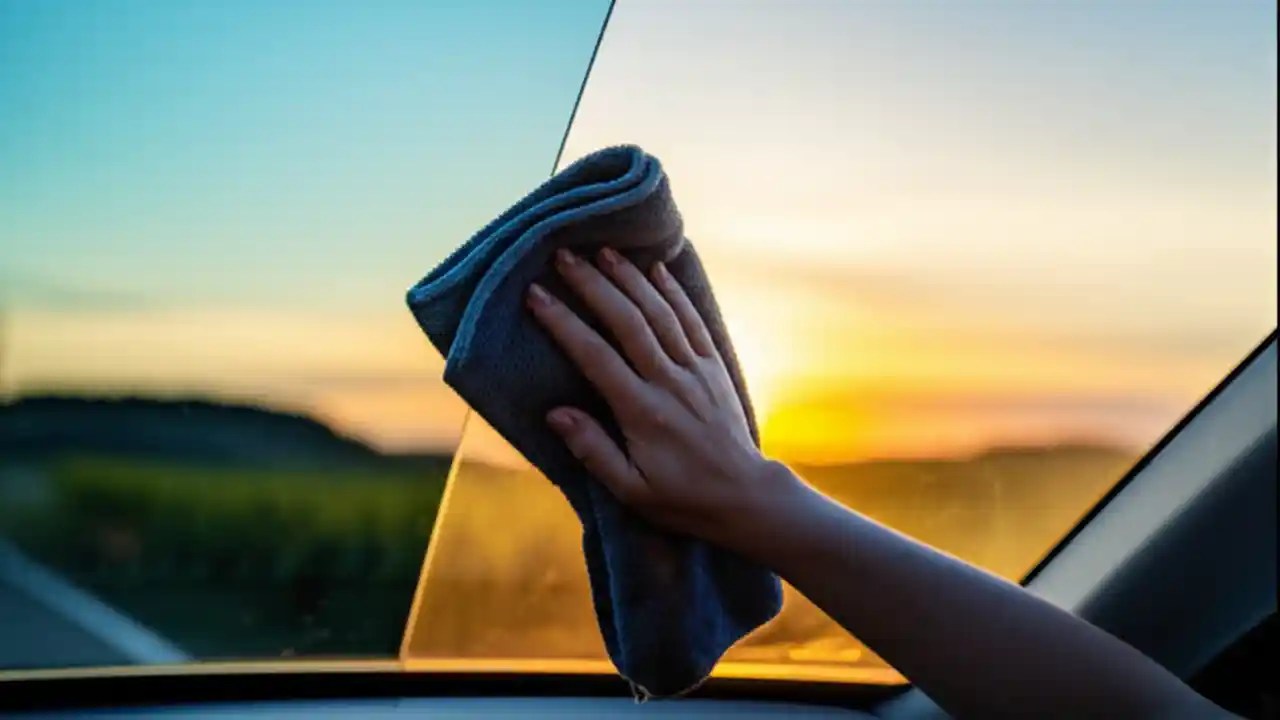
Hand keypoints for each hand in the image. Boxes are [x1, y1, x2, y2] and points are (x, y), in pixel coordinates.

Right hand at [525, 247, 795, 548]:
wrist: (744, 496)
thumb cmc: (680, 498)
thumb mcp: (629, 489)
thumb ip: (592, 449)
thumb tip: (555, 412)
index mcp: (642, 411)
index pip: (595, 356)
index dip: (563, 322)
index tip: (536, 295)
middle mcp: (670, 381)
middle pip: (627, 321)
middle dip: (593, 285)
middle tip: (563, 256)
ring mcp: (695, 370)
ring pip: (661, 312)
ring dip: (630, 278)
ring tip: (603, 250)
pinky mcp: (714, 367)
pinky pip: (693, 320)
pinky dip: (674, 291)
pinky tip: (656, 269)